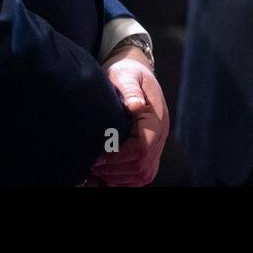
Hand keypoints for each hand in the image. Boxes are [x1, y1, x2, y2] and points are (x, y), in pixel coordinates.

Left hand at [90, 46, 167, 186]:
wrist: (135, 73)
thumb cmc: (127, 73)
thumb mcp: (125, 75)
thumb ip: (130, 89)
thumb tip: (135, 106)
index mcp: (156, 119)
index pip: (142, 149)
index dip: (118, 157)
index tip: (97, 156)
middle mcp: (160, 135)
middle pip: (142, 167)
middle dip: (115, 170)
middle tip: (92, 165)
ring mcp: (156, 144)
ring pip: (143, 175)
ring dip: (119, 177)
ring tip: (97, 170)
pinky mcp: (149, 150)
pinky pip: (141, 174)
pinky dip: (124, 179)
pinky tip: (106, 173)